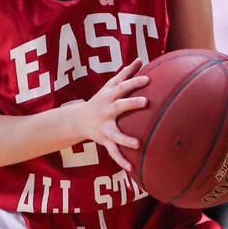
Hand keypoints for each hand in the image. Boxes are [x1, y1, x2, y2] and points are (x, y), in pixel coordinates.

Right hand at [73, 57, 148, 171]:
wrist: (79, 119)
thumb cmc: (101, 99)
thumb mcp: (110, 86)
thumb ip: (126, 73)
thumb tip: (141, 59)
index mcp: (109, 96)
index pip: (123, 86)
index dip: (134, 82)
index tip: (148, 79)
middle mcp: (106, 110)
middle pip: (119, 105)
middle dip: (131, 103)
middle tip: (145, 102)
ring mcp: (104, 127)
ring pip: (115, 134)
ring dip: (125, 139)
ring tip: (137, 144)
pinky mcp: (105, 140)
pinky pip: (113, 152)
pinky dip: (121, 161)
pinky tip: (131, 169)